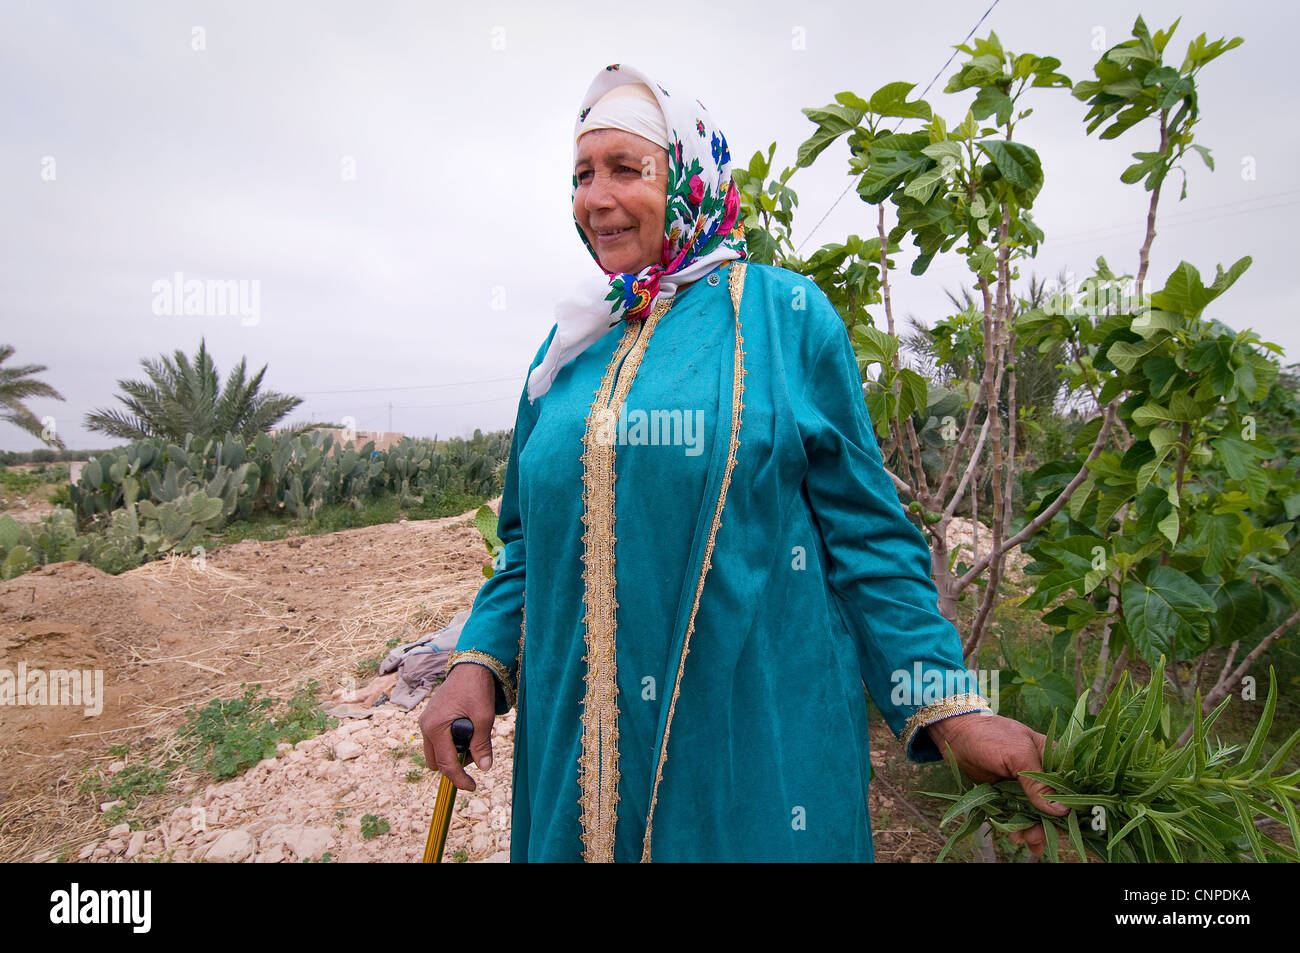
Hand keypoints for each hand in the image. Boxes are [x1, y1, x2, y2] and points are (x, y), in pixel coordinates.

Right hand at [419, 663, 496, 791]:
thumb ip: (482, 744)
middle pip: (435, 762)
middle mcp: (426, 726)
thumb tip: (485, 768)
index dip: (459, 779)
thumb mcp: (484, 717)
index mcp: (436, 727)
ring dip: (452, 754)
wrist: (472, 665)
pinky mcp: (432, 718)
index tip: (472, 787)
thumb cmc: (477, 688)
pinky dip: (450, 743)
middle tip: (476, 754)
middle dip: (454, 765)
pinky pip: (437, 740)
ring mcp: (427, 721)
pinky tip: (467, 732)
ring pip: (435, 752)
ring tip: (474, 738)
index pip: (446, 764)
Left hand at [925, 712, 1068, 856]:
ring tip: (1021, 839)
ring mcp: (1024, 786)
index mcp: (1052, 759)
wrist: (957, 735)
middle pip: (1053, 807)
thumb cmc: (991, 737)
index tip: (1065, 828)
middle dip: (1047, 825)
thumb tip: (1061, 811)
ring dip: (1032, 830)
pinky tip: (1015, 837)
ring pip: (1035, 814)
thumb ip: (1038, 783)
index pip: (1070, 788)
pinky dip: (1018, 827)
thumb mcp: (1018, 755)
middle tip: (1034, 838)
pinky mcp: (1007, 794)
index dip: (1070, 810)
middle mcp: (1041, 774)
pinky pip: (1017, 814)